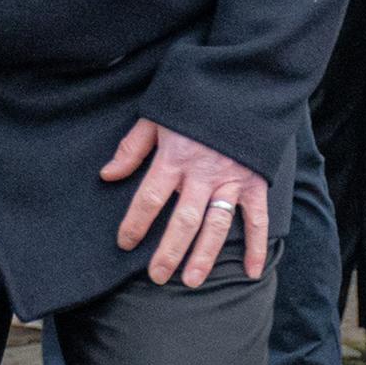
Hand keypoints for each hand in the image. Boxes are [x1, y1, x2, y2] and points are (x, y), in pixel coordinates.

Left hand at [101, 119, 268, 286]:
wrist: (239, 84)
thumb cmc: (191, 103)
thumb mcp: (155, 117)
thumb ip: (132, 148)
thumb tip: (107, 175)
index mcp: (174, 157)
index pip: (150, 198)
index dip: (135, 223)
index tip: (125, 242)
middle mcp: (203, 173)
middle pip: (183, 220)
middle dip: (169, 251)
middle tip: (157, 276)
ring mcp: (231, 179)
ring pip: (216, 226)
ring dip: (204, 256)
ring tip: (191, 281)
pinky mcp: (254, 182)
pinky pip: (257, 219)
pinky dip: (257, 246)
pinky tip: (250, 271)